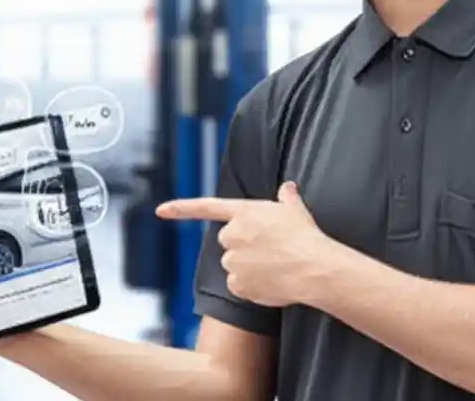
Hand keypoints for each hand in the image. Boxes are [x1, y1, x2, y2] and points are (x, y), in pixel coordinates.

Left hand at [156, 181, 332, 306]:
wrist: (313, 267)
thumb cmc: (305, 236)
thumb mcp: (295, 210)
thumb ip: (286, 197)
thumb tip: (287, 188)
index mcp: (243, 213)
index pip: (206, 207)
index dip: (181, 209)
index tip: (161, 210)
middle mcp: (232, 235)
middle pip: (228, 241)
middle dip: (243, 245)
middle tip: (269, 249)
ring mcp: (232, 261)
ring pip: (234, 265)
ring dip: (248, 266)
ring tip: (275, 266)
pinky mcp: (237, 285)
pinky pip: (239, 285)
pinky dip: (251, 286)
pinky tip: (271, 282)